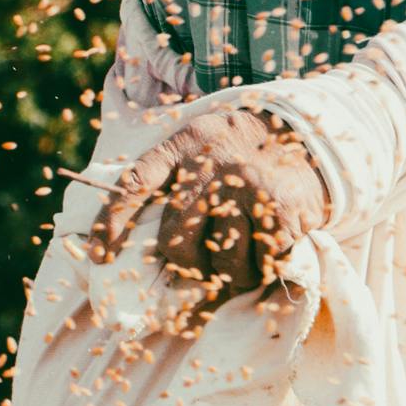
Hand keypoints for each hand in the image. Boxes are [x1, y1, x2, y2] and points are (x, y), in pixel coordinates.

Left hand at [85, 109, 331, 330]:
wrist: (306, 133)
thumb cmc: (239, 148)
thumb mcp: (200, 142)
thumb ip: (170, 173)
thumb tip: (129, 231)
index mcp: (185, 144)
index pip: (137, 183)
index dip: (113, 221)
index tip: (99, 254)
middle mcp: (214, 165)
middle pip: (179, 241)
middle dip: (188, 264)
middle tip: (200, 264)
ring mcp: (249, 188)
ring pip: (223, 263)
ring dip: (230, 273)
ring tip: (242, 256)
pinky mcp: (282, 211)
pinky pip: (262, 263)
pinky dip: (264, 266)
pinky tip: (270, 247)